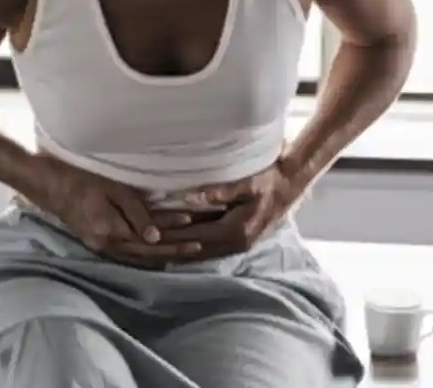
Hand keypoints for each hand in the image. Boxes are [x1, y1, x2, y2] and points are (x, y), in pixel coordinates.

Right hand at [27, 154, 203, 266]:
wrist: (47, 183)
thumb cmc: (81, 178)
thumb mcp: (113, 189)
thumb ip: (135, 213)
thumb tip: (156, 238)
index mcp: (111, 232)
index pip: (150, 239)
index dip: (173, 235)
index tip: (195, 231)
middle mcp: (106, 245)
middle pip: (145, 253)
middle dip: (172, 250)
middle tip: (197, 248)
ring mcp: (99, 246)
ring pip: (136, 256)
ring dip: (159, 255)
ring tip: (182, 253)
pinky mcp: (95, 241)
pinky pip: (125, 252)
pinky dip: (143, 254)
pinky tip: (155, 253)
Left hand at [155, 161, 302, 261]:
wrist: (289, 186)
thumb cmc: (268, 179)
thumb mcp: (248, 181)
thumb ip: (222, 190)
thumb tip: (192, 196)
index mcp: (236, 230)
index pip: (195, 236)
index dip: (171, 235)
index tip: (148, 233)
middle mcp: (235, 244)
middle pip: (194, 249)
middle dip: (169, 248)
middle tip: (142, 245)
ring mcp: (236, 245)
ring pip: (199, 253)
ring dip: (177, 252)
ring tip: (151, 250)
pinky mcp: (235, 242)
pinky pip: (207, 250)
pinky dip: (188, 250)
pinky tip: (172, 248)